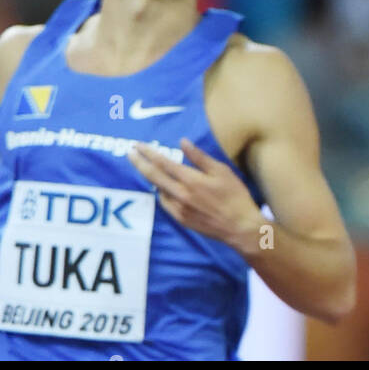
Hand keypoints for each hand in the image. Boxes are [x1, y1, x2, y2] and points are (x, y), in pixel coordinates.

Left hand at [128, 139, 263, 252]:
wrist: (239, 227)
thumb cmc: (235, 195)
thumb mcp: (221, 171)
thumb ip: (199, 157)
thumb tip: (182, 142)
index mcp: (190, 180)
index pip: (163, 163)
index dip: (149, 153)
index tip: (137, 145)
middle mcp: (180, 194)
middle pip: (153, 176)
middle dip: (139, 163)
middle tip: (129, 152)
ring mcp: (179, 209)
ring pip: (158, 190)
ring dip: (150, 177)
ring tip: (146, 167)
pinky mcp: (181, 219)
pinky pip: (165, 203)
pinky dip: (162, 192)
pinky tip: (164, 187)